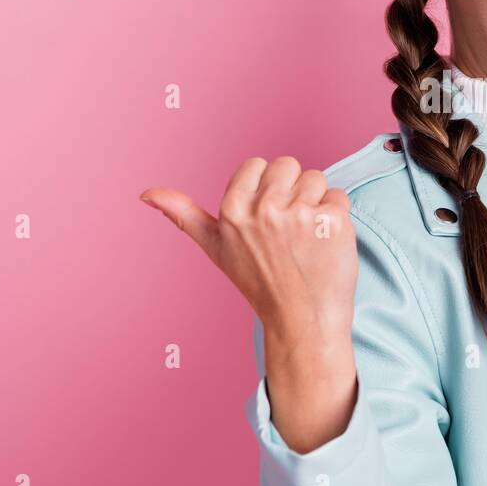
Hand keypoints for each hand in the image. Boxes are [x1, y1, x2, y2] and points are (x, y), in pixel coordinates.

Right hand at [139, 156, 358, 346]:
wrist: (301, 320)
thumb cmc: (260, 283)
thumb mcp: (215, 248)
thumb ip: (183, 215)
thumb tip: (146, 194)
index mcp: (233, 208)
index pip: (258, 165)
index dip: (266, 189)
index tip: (267, 218)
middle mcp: (264, 208)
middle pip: (289, 165)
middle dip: (292, 191)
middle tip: (289, 230)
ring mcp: (300, 214)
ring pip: (317, 178)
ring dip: (317, 203)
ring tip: (308, 237)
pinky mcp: (332, 221)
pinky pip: (339, 197)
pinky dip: (337, 218)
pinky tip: (326, 243)